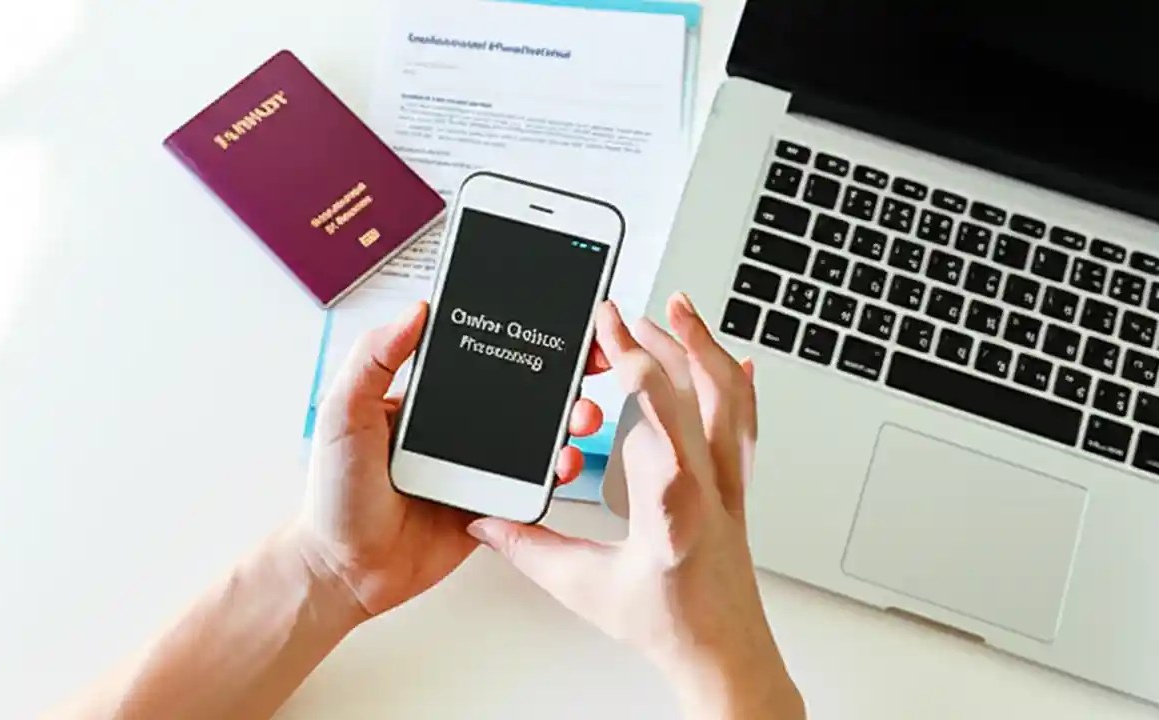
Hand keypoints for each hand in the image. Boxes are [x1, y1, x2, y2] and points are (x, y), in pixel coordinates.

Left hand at [299, 302, 604, 619]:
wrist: (346, 571)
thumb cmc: (333, 494)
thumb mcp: (342, 413)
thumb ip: (373, 359)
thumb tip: (416, 310)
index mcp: (428, 396)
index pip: (480, 353)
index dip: (517, 335)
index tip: (554, 319)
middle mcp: (459, 426)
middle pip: (522, 390)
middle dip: (563, 374)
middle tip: (590, 362)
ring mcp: (480, 465)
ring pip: (538, 435)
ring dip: (569, 421)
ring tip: (581, 417)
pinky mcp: (494, 503)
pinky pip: (534, 484)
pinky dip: (557, 472)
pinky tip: (563, 464)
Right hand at [468, 295, 803, 718]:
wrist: (722, 652)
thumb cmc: (669, 625)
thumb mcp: (584, 588)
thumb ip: (529, 548)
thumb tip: (484, 522)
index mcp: (672, 510)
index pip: (658, 418)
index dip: (636, 365)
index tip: (609, 329)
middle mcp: (709, 488)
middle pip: (697, 392)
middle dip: (658, 340)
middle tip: (618, 313)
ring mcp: (730, 483)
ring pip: (729, 399)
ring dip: (704, 347)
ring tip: (677, 309)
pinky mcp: (738, 485)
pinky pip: (745, 423)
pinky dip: (740, 384)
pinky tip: (738, 360)